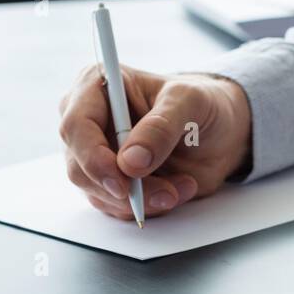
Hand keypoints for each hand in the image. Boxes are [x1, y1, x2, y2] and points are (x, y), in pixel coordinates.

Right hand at [58, 65, 252, 220]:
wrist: (217, 132)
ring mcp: (96, 154)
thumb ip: (161, 127)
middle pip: (80, 166)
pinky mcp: (110, 181)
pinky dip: (148, 206)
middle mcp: (89, 121)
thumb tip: (130, 161)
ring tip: (182, 186)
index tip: (123, 181)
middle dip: (123, 188)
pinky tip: (176, 189)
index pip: (76, 125)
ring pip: (98, 192)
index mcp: (97, 87)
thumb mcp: (190, 102)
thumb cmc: (200, 104)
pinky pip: (116, 206)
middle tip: (166, 192)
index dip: (93, 157)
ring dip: (142, 200)